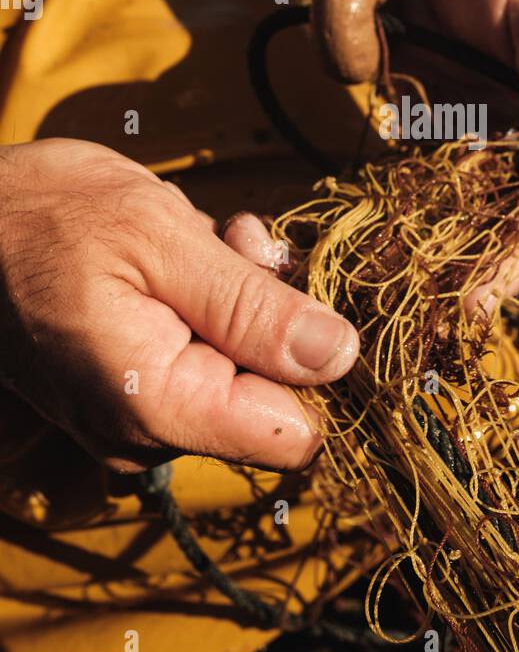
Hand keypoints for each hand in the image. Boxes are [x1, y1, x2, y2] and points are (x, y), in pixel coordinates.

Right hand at [0, 140, 358, 472]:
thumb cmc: (45, 216)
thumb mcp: (161, 239)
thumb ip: (254, 308)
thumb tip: (341, 357)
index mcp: (158, 408)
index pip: (292, 434)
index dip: (314, 365)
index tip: (294, 296)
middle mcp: (148, 434)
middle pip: (273, 396)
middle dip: (270, 315)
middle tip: (230, 245)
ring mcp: (135, 417)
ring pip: (244, 369)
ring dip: (241, 298)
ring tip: (198, 243)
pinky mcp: (130, 392)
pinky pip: (206, 359)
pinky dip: (212, 302)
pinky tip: (183, 256)